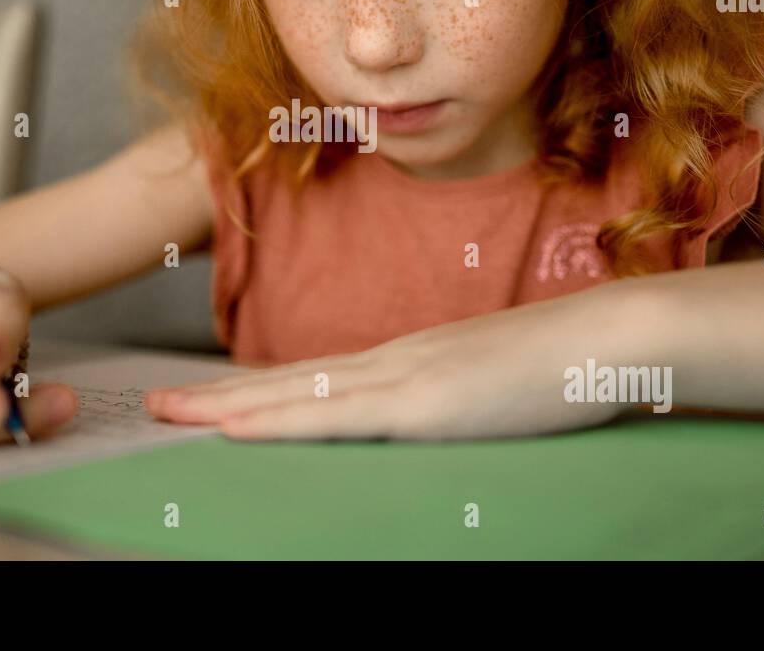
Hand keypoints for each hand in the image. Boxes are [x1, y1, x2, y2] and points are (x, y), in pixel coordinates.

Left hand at [145, 290, 640, 439]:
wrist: (607, 335)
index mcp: (408, 360)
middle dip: (216, 395)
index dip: (255, 388)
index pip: (314, 377)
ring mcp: (404, 379)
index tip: (208, 397)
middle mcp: (391, 363)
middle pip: (287, 382)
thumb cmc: (563, 363)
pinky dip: (276, 422)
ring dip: (224, 407)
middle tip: (155, 403)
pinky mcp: (424, 404)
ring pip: (294, 397)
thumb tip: (433, 418)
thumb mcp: (492, 383)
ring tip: (167, 412)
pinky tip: (232, 428)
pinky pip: (334, 418)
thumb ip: (454, 397)